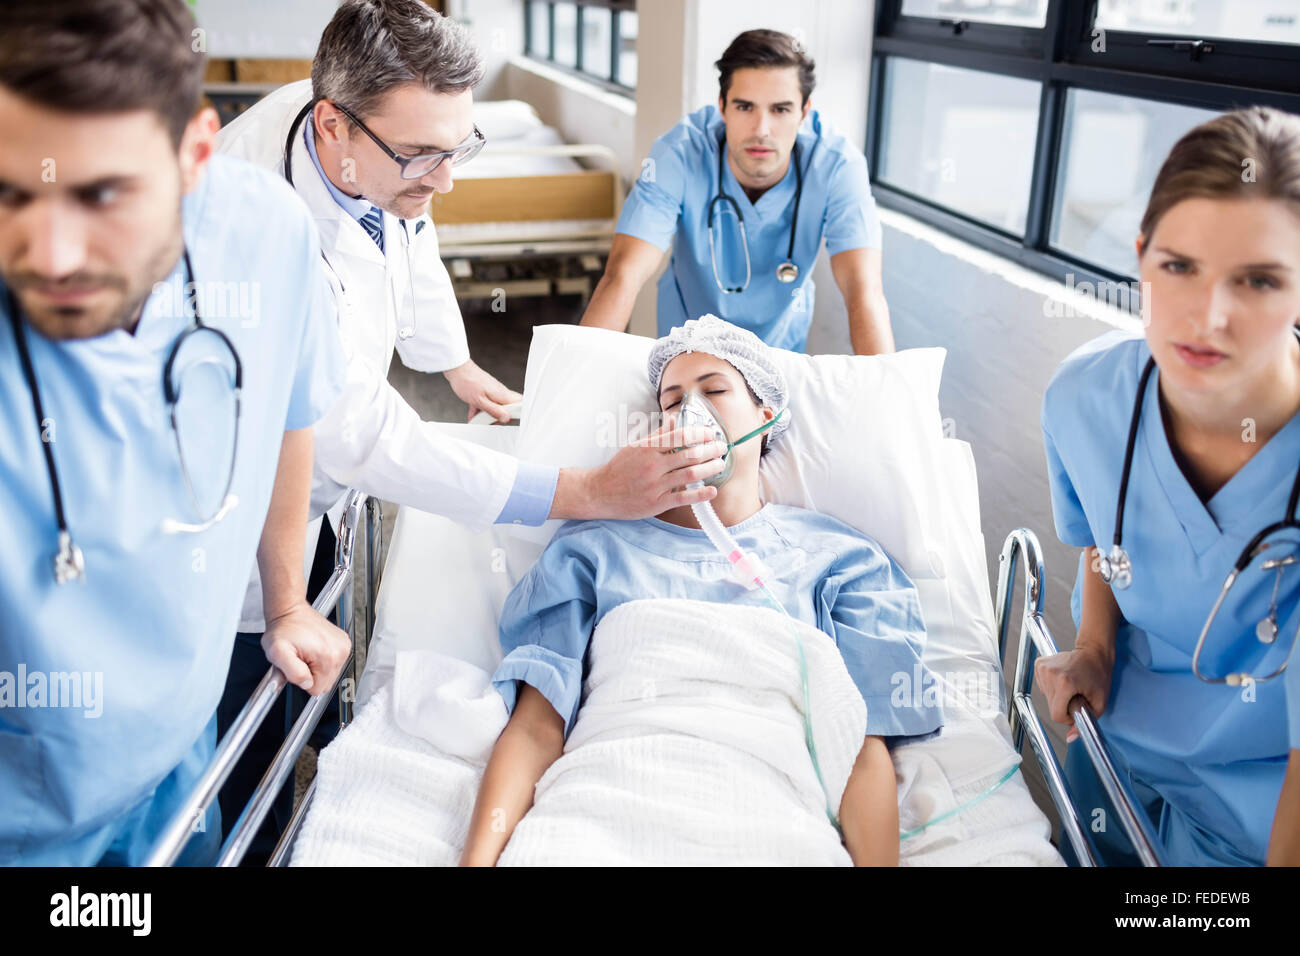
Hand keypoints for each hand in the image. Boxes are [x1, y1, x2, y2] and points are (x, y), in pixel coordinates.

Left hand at [260, 601, 350, 694]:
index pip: (318, 689)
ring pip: (330, 674)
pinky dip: (323, 660)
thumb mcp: (277, 653)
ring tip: (306, 653)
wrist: (290, 610)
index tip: (297, 665)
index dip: (303, 680)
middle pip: (326, 683)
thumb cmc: (283, 629)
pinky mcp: (343, 643)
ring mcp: (343, 646)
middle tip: (300, 659)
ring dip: (317, 668)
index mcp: (327, 656)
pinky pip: (334, 663)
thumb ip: (292, 672)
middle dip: (310, 674)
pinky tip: (313, 649)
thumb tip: (307, 684)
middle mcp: (339, 651)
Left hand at [444, 359, 522, 423]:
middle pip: (507, 408)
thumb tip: (506, 418)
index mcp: (502, 394)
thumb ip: (494, 410)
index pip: (520, 403)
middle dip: (499, 417)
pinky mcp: (485, 391)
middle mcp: (500, 392)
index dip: (518, 414)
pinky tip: (473, 414)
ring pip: (496, 407)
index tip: (509, 421)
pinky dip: (480, 410)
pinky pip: (486, 403)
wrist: (456, 369)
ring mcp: (493, 391)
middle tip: (490, 421)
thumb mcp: (480, 401)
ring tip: (478, 419)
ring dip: (487, 415)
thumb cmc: (467, 382)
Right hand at [555, 422, 726, 519]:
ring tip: (720, 464)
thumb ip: (657, 434)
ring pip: (690, 475)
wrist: (600, 492)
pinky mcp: (656, 503)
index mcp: (648, 448)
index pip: (680, 436)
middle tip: (722, 448)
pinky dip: (700, 494)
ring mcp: (655, 485)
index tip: (711, 433)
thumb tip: (673, 419)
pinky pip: (683, 498)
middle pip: (689, 455)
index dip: (700, 434)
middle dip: (711, 450)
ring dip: (710, 469)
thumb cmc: (619, 468)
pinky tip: (712, 490)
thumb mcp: (636, 446)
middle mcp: (652, 465)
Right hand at [1034, 641, 1113, 742]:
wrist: (1094, 651)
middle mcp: (1050, 674)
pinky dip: (1051, 687)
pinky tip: (1062, 680)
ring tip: (1071, 686)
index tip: (1076, 708)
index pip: (1056, 714)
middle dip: (1063, 706)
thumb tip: (1070, 739)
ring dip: (1057, 696)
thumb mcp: (1099, 703)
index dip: (1067, 717)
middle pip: (1051, 706)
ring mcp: (1043, 667)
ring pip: (1045, 696)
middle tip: (1076, 695)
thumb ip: (1085, 723)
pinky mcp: (1039, 664)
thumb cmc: (1099, 675)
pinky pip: (1042, 686)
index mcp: (1065, 683)